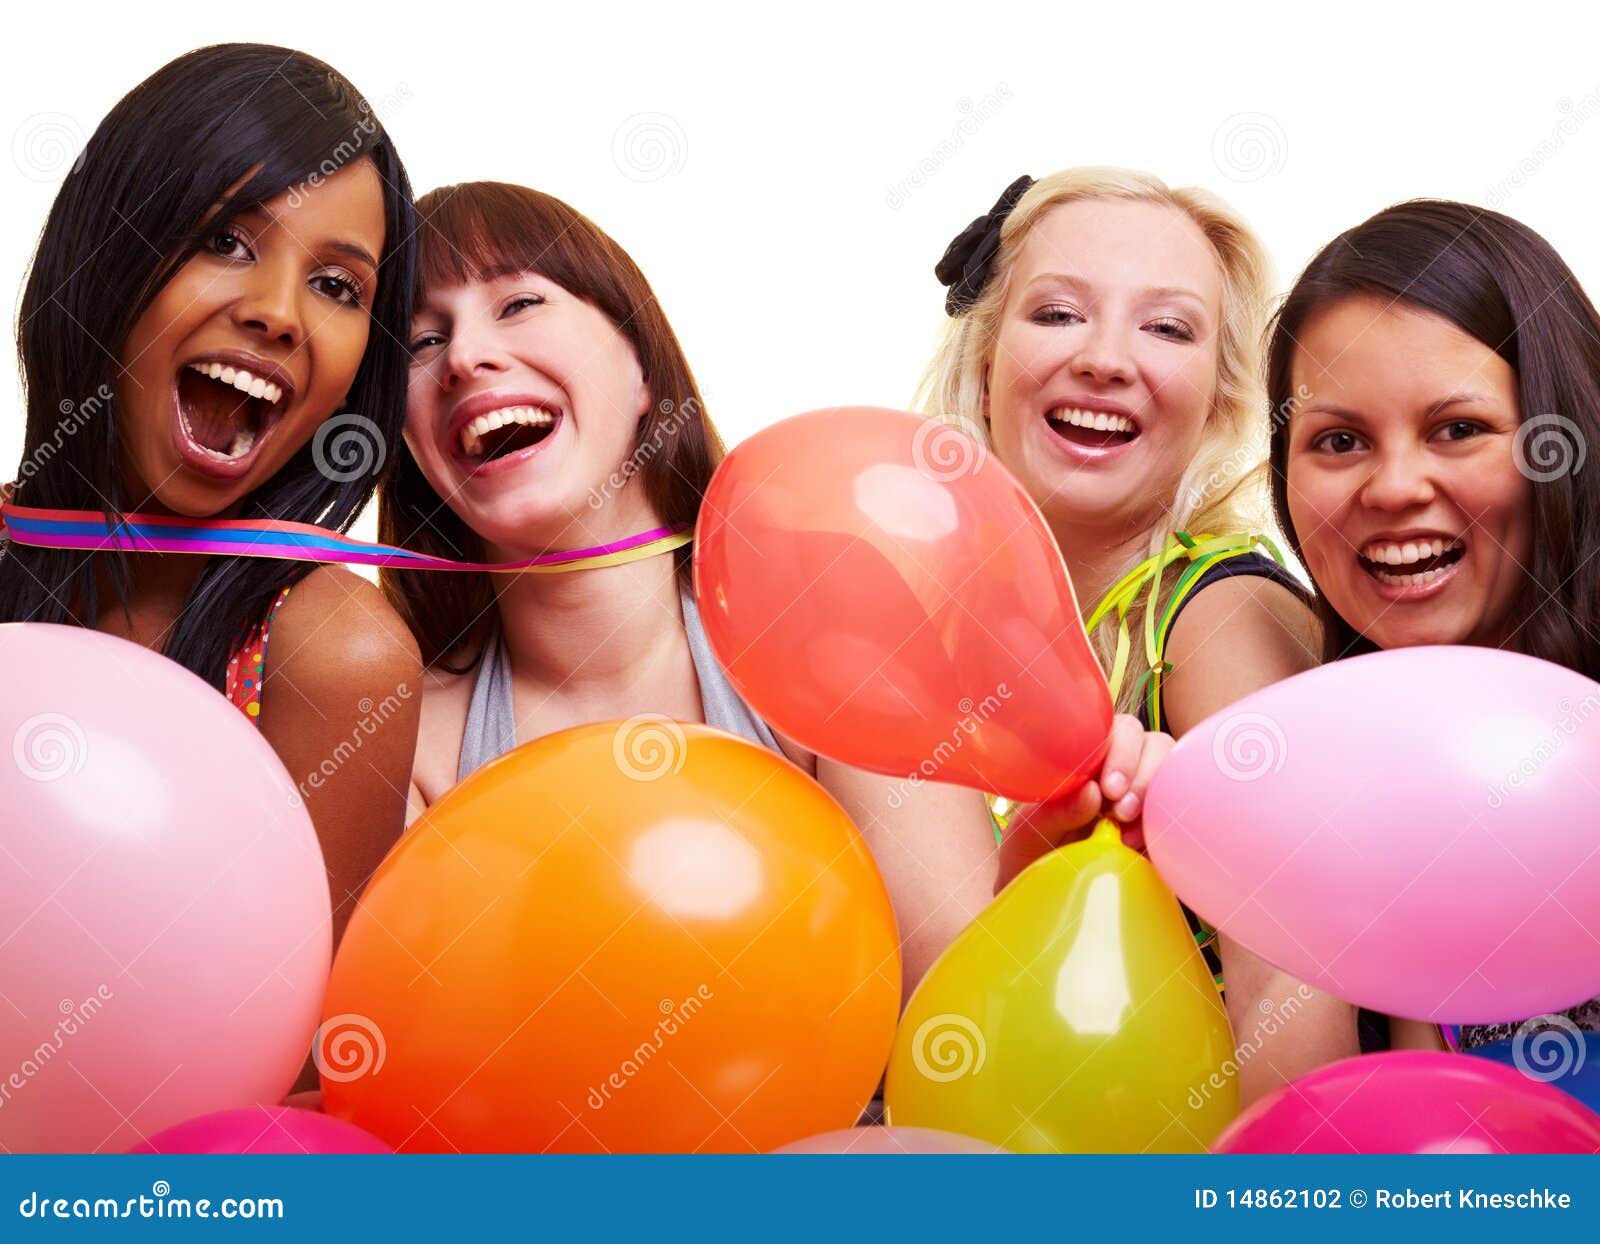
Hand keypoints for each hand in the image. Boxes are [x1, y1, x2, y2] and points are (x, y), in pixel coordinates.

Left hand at [994, 714, 1172, 891]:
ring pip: (1174, 770)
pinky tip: (1143, 847)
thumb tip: (1092, 792)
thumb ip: (1056, 811)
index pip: (1116, 730)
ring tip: (1128, 835)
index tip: (1109, 790)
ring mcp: (1148, 790)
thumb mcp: (1032, 831)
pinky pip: (1182, 809)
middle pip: (1153, 743)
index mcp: (1089, 752)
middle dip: (1142, 775)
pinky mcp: (1164, 819)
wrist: (1050, 886)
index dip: (1121, 753)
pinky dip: (1170, 824)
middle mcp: (1123, 764)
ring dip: (1158, 798)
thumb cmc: (1036, 846)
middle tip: (1121, 812)